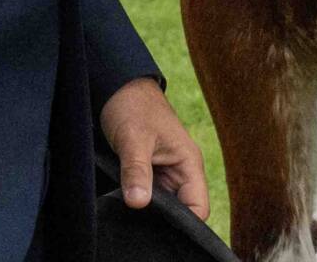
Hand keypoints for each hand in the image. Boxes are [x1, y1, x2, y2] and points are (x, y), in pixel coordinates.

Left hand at [99, 77, 208, 219]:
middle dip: (163, 219)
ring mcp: (164, 174)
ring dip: (149, 210)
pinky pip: (149, 197)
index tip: (160, 227)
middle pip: (181, 211)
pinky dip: (139, 202)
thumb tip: (138, 203)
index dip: (185, 223)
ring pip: (163, 206)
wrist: (118, 88)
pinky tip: (126, 203)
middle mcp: (181, 172)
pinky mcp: (149, 174)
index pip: (198, 207)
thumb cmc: (133, 106)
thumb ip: (136, 171)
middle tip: (140, 217)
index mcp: (189, 163)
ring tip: (132, 208)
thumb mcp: (133, 139)